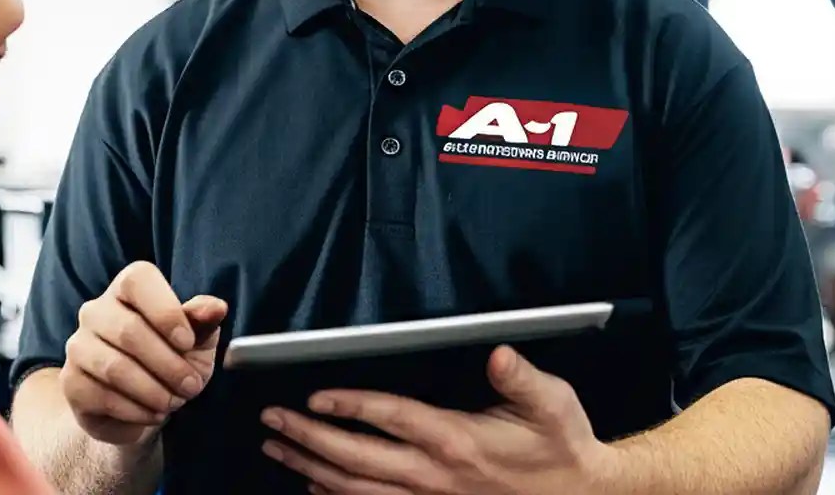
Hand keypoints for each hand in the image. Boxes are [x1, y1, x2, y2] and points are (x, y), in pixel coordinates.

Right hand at [60, 261, 226, 444]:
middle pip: (129, 331)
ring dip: (153, 390)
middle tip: (191, 386)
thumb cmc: (173, 359)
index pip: (139, 281)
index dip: (166, 312)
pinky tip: (153, 413)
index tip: (188, 343)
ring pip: (115, 367)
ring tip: (174, 402)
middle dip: (168, 365)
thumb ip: (203, 320)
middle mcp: (96, 310)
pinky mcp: (70, 381)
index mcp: (128, 287)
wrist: (144, 403)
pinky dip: (136, 410)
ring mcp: (78, 345)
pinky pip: (102, 396)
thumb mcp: (198, 338)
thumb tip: (216, 307)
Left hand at [259, 345, 617, 494]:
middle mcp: (435, 474)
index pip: (391, 419)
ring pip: (355, 490)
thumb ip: (521, 377)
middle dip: (307, 439)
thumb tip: (498, 353)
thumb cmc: (562, 446)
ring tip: (277, 451)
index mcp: (457, 440)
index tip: (314, 398)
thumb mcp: (552, 404)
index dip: (350, 407)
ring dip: (310, 469)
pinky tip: (314, 488)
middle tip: (272, 421)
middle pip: (356, 458)